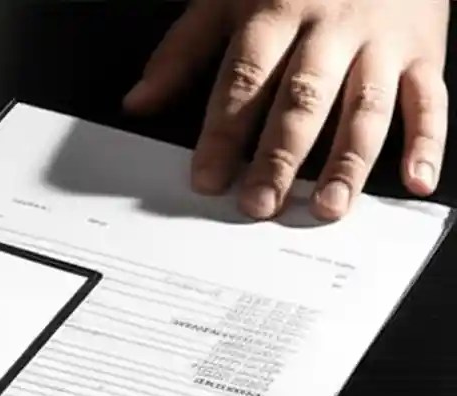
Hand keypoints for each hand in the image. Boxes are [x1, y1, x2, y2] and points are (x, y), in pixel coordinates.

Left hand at [123, 0, 449, 219]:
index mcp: (277, 10)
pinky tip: (414, 182)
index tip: (207, 179)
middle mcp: (332, 27)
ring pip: (365, 107)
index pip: (246, 79)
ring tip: (326, 206)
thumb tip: (138, 102)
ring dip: (348, 162)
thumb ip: (183, 51)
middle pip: (304, 99)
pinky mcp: (423, 52)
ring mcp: (381, 41)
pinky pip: (430, 100)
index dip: (223, 133)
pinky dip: (427, 144)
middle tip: (260, 204)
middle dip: (280, 157)